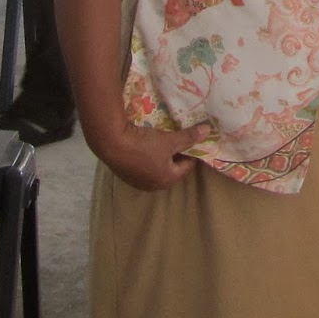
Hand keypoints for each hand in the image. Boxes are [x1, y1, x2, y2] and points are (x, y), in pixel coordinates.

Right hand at [88, 119, 211, 191]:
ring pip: (156, 167)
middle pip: (171, 169)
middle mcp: (153, 185)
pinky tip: (145, 144)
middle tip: (178, 139)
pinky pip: (143, 165)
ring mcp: (137, 181)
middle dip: (176, 155)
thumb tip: (208, 131)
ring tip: (162, 140)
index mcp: (167, 180)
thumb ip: (189, 137)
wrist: (110, 143)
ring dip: (161, 156)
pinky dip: (147, 156)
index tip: (192, 140)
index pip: (187, 167)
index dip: (191, 153)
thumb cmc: (144, 145)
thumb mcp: (170, 140)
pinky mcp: (125, 174)